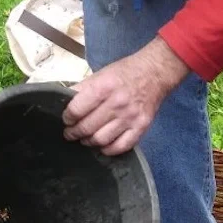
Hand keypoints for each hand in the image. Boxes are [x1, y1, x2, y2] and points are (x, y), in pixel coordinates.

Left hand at [62, 36, 188, 153]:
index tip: (67, 119)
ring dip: (88, 142)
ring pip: (101, 139)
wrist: (155, 73)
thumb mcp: (101, 74)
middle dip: (74, 133)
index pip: (76, 110)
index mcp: (103, 87)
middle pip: (87, 127)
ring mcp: (130, 117)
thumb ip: (83, 89)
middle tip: (70, 133)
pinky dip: (108, 149)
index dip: (67, 118)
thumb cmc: (125, 72)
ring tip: (85, 139)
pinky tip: (103, 145)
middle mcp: (117, 103)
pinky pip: (121, 146)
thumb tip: (66, 103)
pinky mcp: (141, 127)